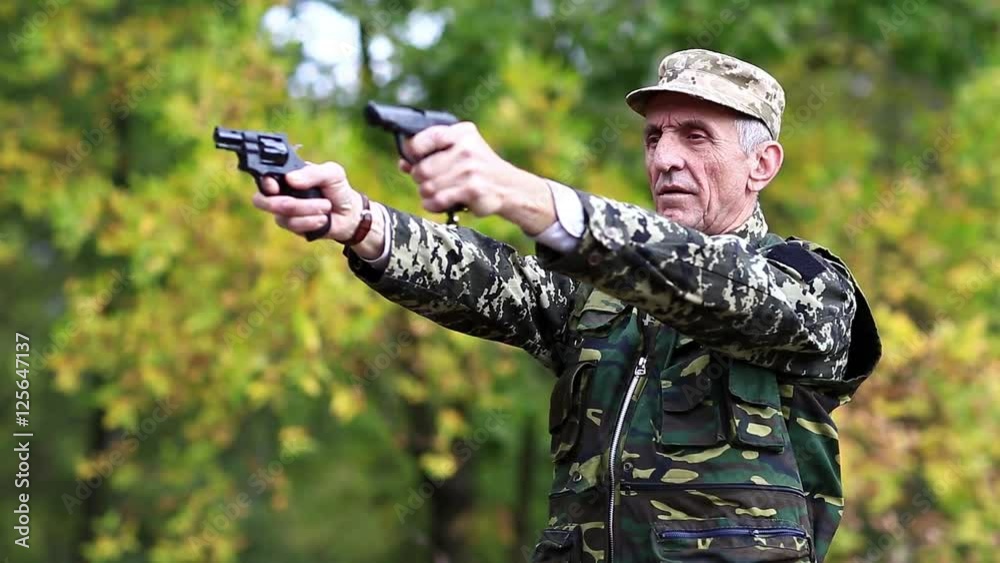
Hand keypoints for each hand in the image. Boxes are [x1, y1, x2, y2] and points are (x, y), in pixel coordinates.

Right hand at [252, 161, 364, 242]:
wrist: (349, 213)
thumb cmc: (337, 189)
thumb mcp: (332, 173)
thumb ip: (312, 172)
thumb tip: (290, 179)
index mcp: (286, 175)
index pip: (263, 177)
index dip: (264, 183)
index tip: (275, 187)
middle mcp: (280, 193)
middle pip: (263, 201)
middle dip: (286, 202)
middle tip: (311, 198)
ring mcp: (284, 211)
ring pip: (282, 215)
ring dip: (307, 211)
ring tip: (326, 206)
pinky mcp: (292, 226)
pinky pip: (293, 226)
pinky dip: (310, 222)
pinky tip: (323, 219)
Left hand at [401, 122, 551, 229]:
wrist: (509, 187)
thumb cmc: (478, 169)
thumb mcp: (459, 152)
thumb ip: (431, 154)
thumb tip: (403, 163)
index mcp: (461, 133)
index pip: (422, 139)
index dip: (412, 152)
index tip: (415, 160)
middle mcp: (465, 149)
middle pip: (421, 169)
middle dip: (421, 179)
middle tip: (431, 182)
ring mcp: (469, 170)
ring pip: (427, 187)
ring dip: (427, 194)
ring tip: (439, 193)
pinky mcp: (471, 190)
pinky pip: (437, 200)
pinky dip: (433, 205)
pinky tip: (440, 203)